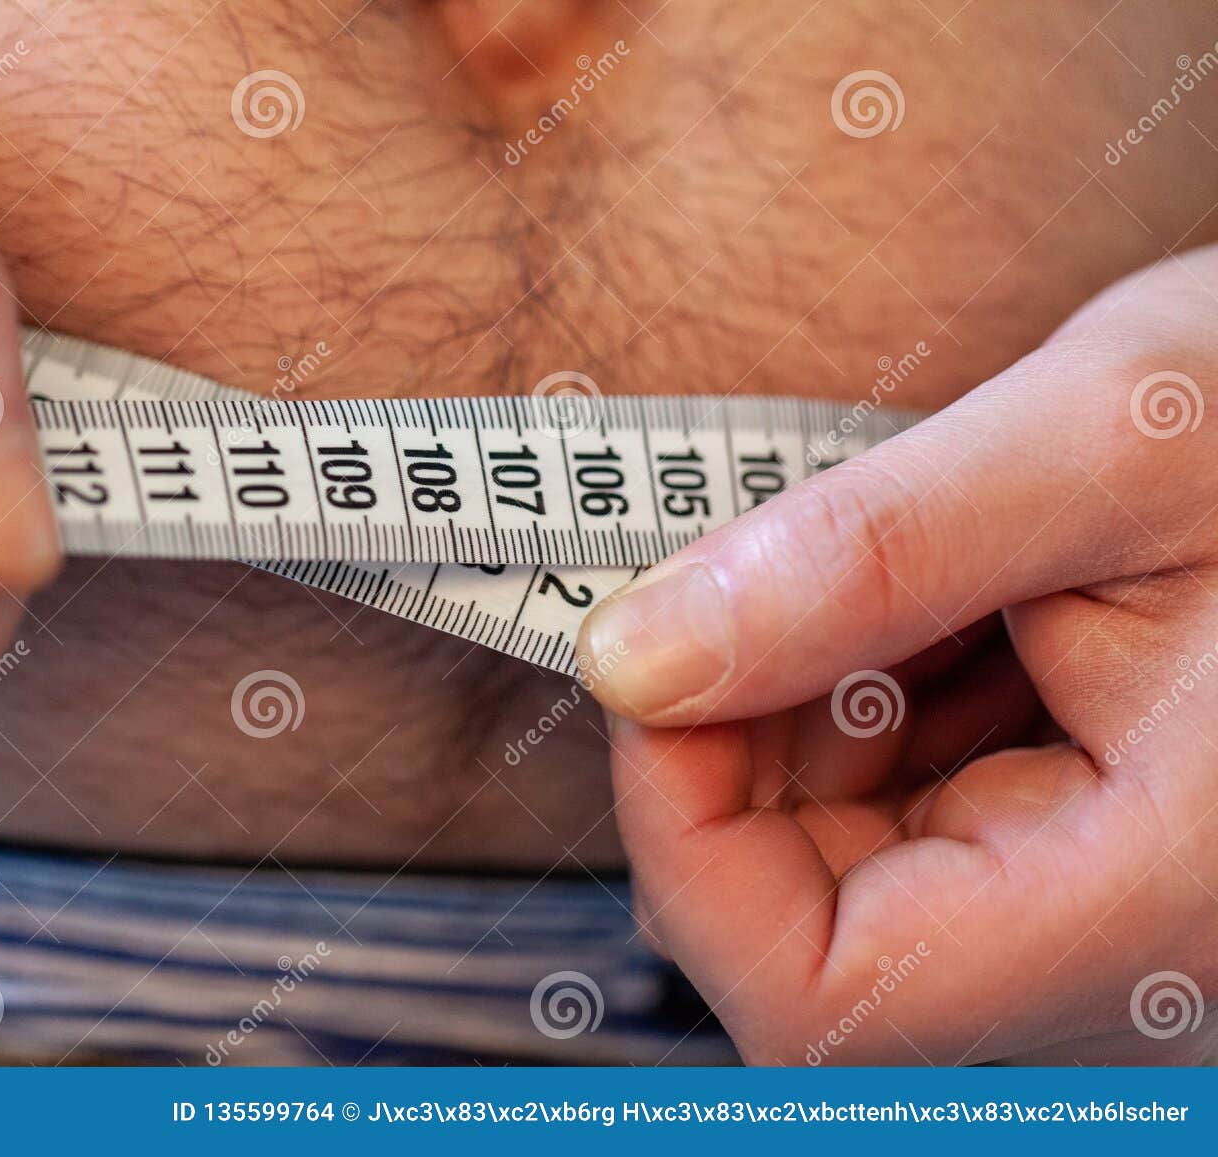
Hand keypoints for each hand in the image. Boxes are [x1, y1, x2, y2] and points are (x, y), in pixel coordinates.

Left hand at [578, 245, 1217, 1064]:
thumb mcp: (1102, 440)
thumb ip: (861, 558)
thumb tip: (629, 661)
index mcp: (1162, 899)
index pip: (816, 995)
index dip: (686, 844)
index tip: (653, 671)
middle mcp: (1134, 966)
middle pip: (805, 944)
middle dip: (735, 762)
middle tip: (769, 590)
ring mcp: (1104, 936)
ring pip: (835, 898)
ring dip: (797, 737)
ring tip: (894, 591)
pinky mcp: (1077, 882)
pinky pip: (901, 854)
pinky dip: (859, 735)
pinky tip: (928, 628)